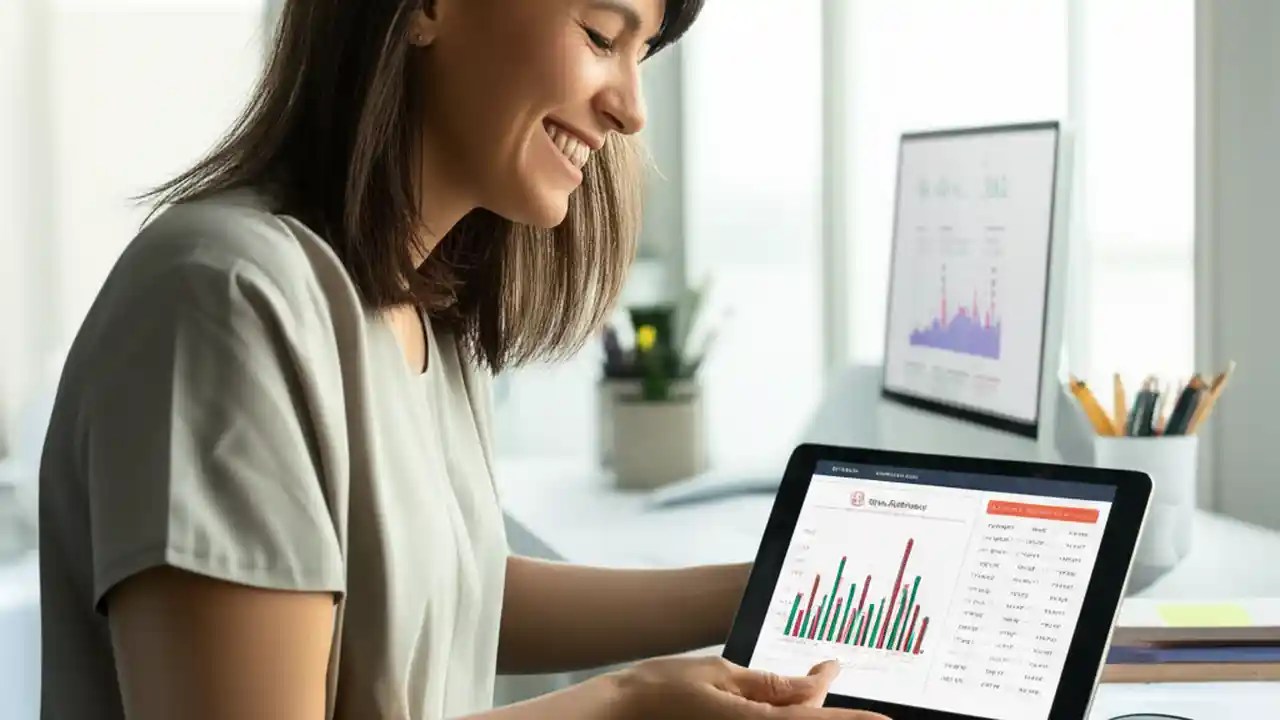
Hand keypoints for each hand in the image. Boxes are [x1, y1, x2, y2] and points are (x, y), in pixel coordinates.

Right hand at [612, 656, 890, 719]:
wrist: (621, 712)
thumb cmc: (666, 687)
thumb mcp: (723, 674)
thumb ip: (774, 684)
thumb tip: (818, 681)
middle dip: (827, 706)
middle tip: (831, 679)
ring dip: (806, 710)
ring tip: (807, 682)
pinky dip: (784, 714)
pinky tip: (785, 701)